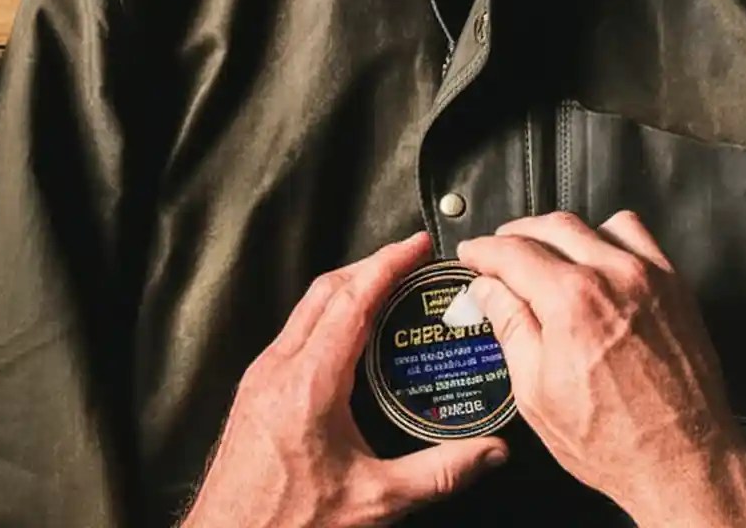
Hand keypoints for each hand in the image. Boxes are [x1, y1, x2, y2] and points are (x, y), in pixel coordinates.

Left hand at [183, 233, 507, 527]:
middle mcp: (278, 370)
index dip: (389, 264)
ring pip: (306, 310)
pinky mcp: (254, 393)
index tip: (417, 246)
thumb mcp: (377, 501)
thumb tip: (490, 452)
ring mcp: (260, 379)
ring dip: (348, 289)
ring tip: (388, 289)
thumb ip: (441, 472)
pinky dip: (329, 318)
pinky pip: (295, 334)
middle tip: (411, 260)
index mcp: (308, 384)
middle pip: (326, 291)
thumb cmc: (285, 524)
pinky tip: (352, 337)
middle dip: (371, 266)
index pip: (353, 300)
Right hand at [457, 211, 745, 527]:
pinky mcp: (675, 286)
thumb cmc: (613, 441)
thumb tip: (487, 290)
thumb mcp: (535, 391)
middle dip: (515, 235)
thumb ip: (510, 326)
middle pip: (551, 227)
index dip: (482, 250)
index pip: (512, 251)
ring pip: (594, 224)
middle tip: (498, 253)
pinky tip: (596, 260)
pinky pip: (637, 237)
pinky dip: (608, 238)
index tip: (471, 255)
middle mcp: (613, 276)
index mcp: (571, 301)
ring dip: (561, 234)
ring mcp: (650, 276)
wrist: (682, 461)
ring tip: (544, 256)